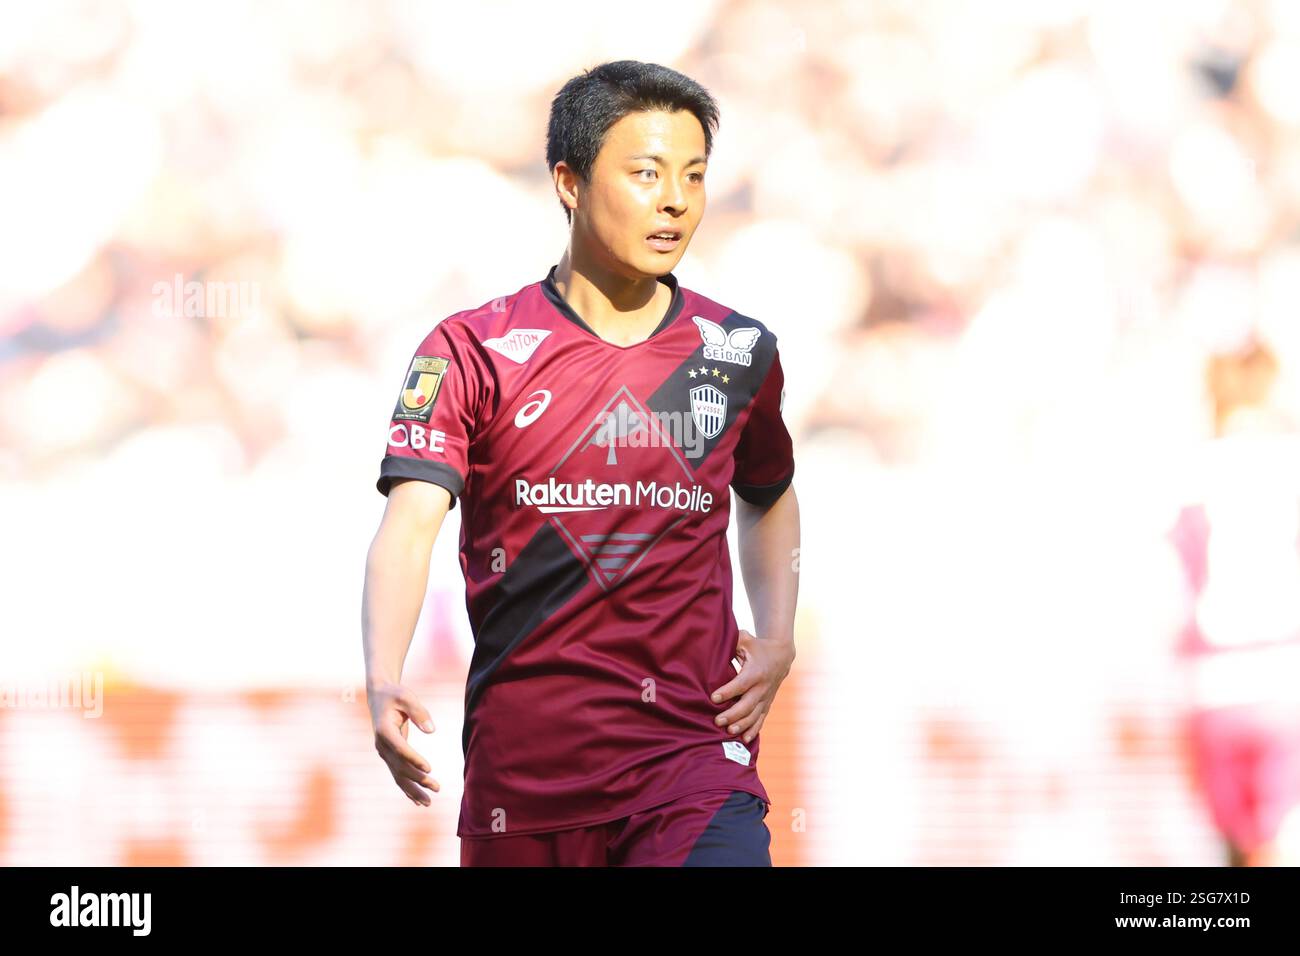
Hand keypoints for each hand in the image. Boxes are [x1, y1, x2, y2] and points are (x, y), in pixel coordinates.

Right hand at [368, 679, 439, 806]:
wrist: (378, 696)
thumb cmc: (394, 694)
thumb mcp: (407, 697)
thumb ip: (419, 712)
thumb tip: (431, 730)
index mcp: (384, 729)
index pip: (400, 748)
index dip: (414, 759)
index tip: (429, 768)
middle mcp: (381, 744)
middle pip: (400, 766)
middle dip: (418, 779)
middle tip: (436, 788)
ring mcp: (384, 752)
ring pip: (398, 775)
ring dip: (413, 790)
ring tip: (429, 803)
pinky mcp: (389, 755)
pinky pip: (398, 774)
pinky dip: (407, 788)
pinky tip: (418, 800)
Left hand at [709, 629, 794, 744]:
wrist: (782, 656)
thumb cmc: (757, 647)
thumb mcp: (745, 640)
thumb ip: (731, 642)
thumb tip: (712, 643)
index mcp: (756, 671)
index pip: (741, 684)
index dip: (728, 691)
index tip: (713, 697)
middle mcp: (762, 687)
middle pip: (748, 704)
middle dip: (732, 714)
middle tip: (717, 721)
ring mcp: (766, 697)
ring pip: (754, 715)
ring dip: (741, 725)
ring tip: (727, 732)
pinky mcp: (767, 704)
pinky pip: (761, 719)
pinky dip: (753, 730)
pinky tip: (744, 740)